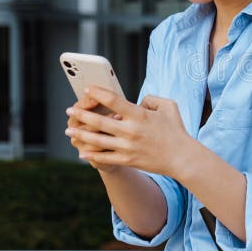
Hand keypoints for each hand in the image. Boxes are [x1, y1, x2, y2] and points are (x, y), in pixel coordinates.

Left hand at [64, 85, 196, 177]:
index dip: (98, 94)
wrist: (182, 157)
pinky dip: (92, 155)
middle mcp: (131, 131)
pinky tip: (82, 151)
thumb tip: (136, 102)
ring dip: (81, 134)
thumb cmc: (176, 130)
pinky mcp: (128, 160)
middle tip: (70, 110)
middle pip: (99, 121)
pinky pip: (105, 157)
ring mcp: (127, 147)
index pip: (113, 101)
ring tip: (69, 129)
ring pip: (97, 140)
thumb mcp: (168, 106)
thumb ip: (151, 99)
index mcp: (139, 115)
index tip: (88, 90)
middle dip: (81, 114)